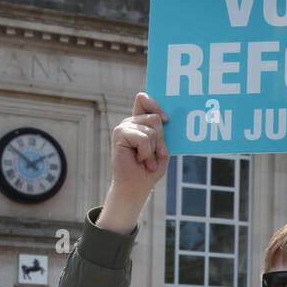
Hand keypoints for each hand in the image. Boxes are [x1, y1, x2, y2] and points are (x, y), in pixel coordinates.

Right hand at [98, 92, 169, 232]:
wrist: (135, 187)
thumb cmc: (149, 170)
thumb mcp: (161, 149)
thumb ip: (162, 132)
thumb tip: (162, 118)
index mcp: (139, 122)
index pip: (143, 99)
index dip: (155, 104)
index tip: (167, 120)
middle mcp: (130, 122)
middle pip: (156, 118)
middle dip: (160, 140)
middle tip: (154, 154)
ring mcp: (124, 127)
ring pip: (152, 129)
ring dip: (153, 149)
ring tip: (145, 160)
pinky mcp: (119, 134)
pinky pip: (144, 138)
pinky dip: (146, 152)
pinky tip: (139, 160)